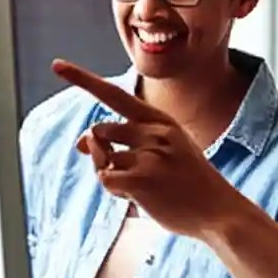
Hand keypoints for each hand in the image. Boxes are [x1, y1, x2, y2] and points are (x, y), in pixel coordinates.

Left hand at [52, 59, 247, 236]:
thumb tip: (79, 142)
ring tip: (140, 186)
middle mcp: (155, 131)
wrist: (219, 211)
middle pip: (100, 132)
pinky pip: (105, 179)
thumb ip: (123, 142)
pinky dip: (115, 190)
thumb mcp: (161, 152)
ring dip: (111, 174)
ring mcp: (150, 154)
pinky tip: (138, 196)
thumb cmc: (187, 182)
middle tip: (129, 172)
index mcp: (160, 120)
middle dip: (102, 153)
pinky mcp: (143, 179)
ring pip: (102, 159)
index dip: (83, 79)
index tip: (57, 65)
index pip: (114, 94)